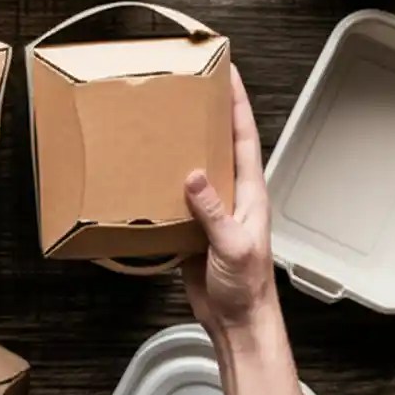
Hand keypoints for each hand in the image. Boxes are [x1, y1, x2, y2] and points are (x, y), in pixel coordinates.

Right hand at [181, 65, 277, 337]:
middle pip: (220, 145)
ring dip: (182, 148)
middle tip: (189, 88)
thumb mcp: (233, 245)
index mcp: (249, 193)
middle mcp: (232, 196)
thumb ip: (214, 211)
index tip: (227, 74)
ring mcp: (212, 212)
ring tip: (161, 124)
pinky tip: (145, 176)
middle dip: (208, 115)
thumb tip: (194, 175)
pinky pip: (176, 200)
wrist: (237, 321)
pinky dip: (162, 185)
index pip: (243, 138)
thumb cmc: (247, 288)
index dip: (237, 104)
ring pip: (197, 169)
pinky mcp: (194, 229)